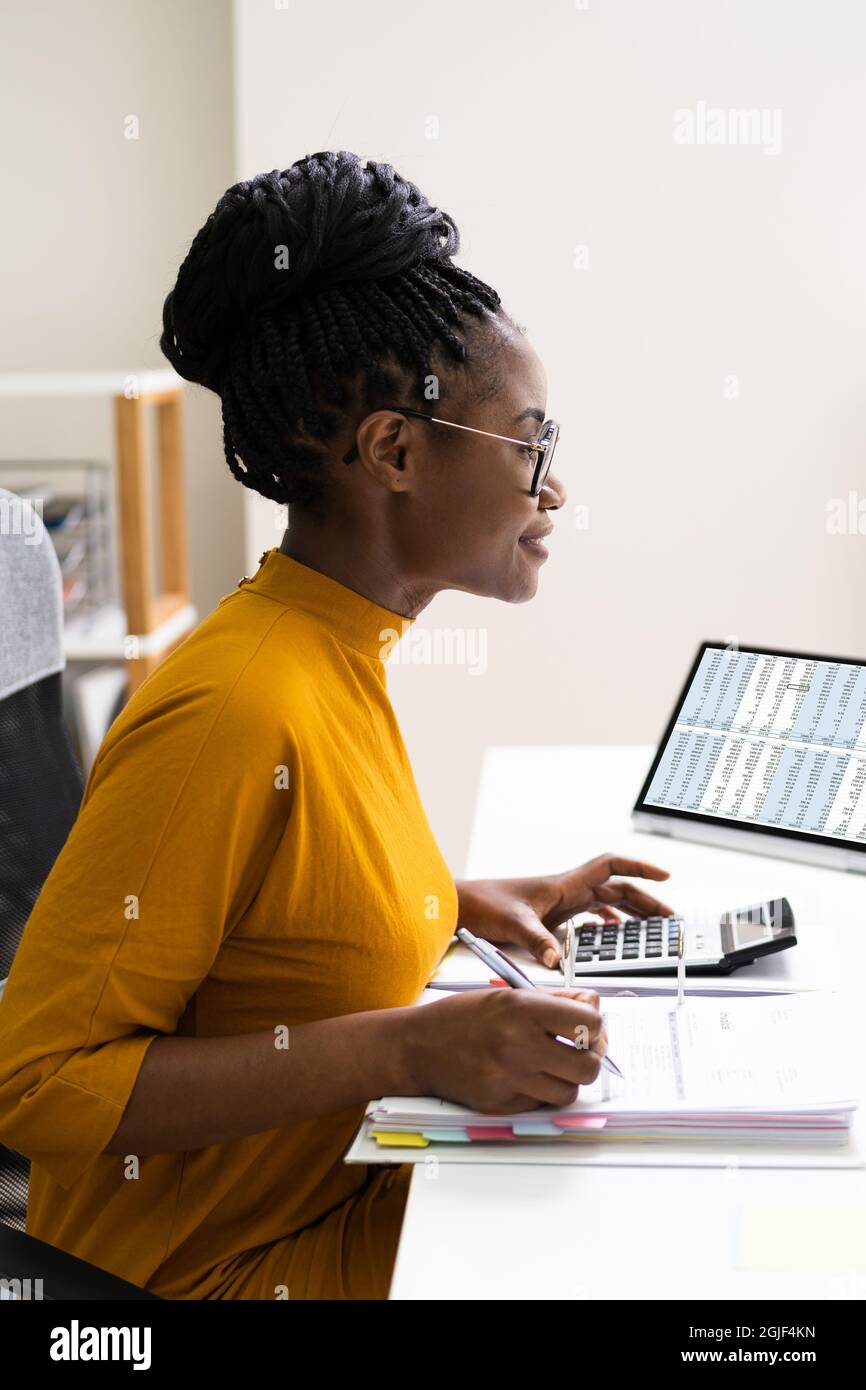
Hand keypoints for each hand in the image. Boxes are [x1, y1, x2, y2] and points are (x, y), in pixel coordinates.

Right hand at [403, 987, 607, 1113]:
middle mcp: (518, 1045)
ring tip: (550, 1065)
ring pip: (569, 1092)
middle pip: (588, 1065)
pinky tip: (525, 1075)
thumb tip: (595, 1006)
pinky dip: (541, 1091)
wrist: (418, 1046)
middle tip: (577, 1050)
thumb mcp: (508, 993)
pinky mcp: (502, 1104)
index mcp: (523, 1009)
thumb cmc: (463, 1016)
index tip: (587, 1025)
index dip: (595, 1025)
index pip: (589, 1022)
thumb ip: (555, 1000)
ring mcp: (510, 1079)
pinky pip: (541, 1104)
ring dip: (567, 1079)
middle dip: (589, 1057)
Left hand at [455, 854, 673, 970]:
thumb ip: (537, 941)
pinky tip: (615, 935)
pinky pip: (590, 915)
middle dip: (646, 900)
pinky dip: (608, 924)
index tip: (666, 876)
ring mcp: (562, 903)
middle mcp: (567, 890)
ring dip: (631, 913)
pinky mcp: (553, 916)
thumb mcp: (513, 924)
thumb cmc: (484, 905)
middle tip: (670, 918)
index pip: (611, 866)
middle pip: (618, 889)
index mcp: (564, 884)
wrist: (462, 906)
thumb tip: (558, 961)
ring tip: (653, 928)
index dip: (640, 867)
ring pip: (607, 902)